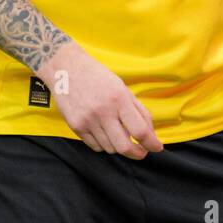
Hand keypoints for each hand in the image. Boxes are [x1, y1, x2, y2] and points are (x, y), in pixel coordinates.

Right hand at [39, 42, 163, 158]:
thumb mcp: (122, 87)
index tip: (156, 147)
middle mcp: (103, 111)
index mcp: (119, 99)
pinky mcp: (75, 126)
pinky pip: (95, 146)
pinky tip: (105, 133)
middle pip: (124, 147)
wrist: (66, 68)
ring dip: (119, 147)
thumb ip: (139, 110)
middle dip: (137, 154)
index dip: (152, 143)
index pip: (140, 131)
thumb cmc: (97, 76)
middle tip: (141, 151)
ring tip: (120, 135)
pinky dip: (104, 145)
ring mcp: (87, 120)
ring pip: (110, 148)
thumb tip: (150, 133)